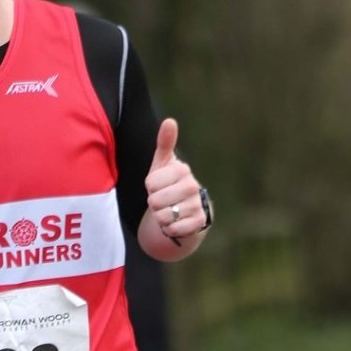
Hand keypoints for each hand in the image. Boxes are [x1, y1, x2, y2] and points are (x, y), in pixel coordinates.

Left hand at [145, 119, 210, 243]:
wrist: (186, 211)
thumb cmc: (169, 185)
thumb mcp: (163, 164)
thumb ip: (164, 144)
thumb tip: (169, 121)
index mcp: (182, 170)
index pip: (150, 184)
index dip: (150, 188)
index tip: (159, 186)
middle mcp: (192, 186)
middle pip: (155, 201)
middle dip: (155, 205)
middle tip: (164, 201)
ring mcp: (197, 204)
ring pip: (163, 217)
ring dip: (161, 218)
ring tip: (169, 211)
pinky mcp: (200, 222)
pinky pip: (174, 229)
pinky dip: (170, 229)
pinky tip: (176, 223)